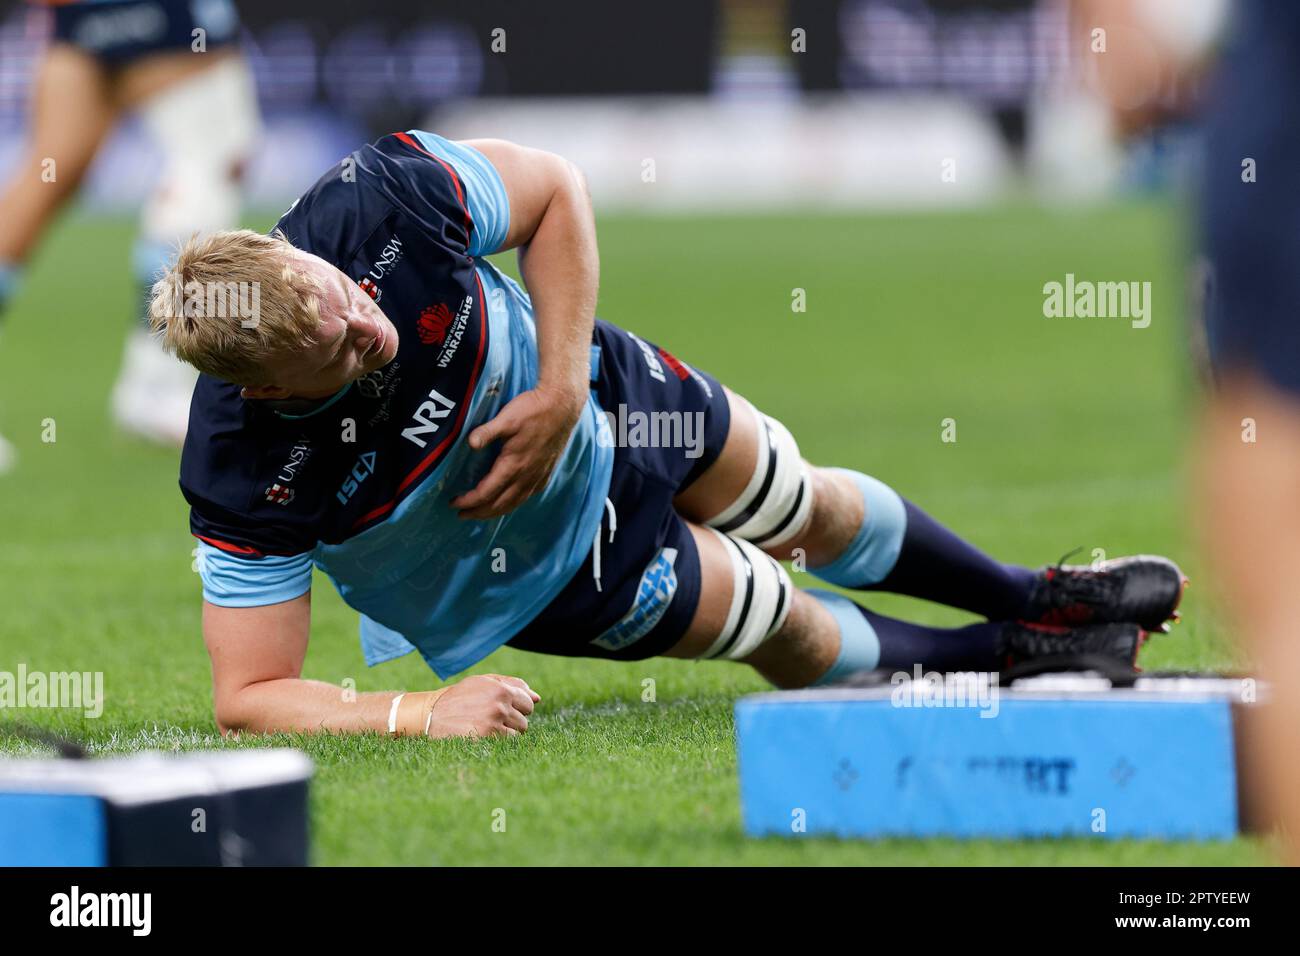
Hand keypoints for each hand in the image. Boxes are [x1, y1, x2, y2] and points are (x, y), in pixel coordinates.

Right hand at [425, 674, 540, 737]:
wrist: (433, 715)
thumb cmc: (460, 697)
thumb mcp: (483, 682)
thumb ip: (512, 685)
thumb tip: (537, 698)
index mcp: (501, 689)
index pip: (528, 703)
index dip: (518, 708)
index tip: (504, 710)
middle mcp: (500, 704)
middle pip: (525, 719)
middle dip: (513, 721)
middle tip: (492, 719)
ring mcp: (495, 721)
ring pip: (519, 732)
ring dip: (507, 732)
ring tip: (487, 726)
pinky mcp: (488, 737)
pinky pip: (508, 742)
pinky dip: (500, 741)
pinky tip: (484, 735)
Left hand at [451, 385, 584, 518]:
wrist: (562, 407)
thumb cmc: (533, 410)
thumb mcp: (507, 418)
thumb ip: (487, 432)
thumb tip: (470, 444)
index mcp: (513, 465)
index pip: (486, 493)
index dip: (469, 501)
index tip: (454, 503)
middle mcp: (526, 477)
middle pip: (499, 505)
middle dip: (478, 513)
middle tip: (462, 514)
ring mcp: (537, 477)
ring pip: (513, 504)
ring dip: (494, 512)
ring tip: (480, 514)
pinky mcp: (545, 475)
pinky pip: (526, 497)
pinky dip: (511, 505)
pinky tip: (506, 502)